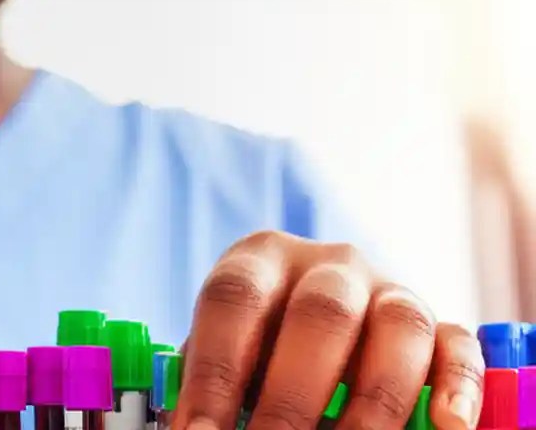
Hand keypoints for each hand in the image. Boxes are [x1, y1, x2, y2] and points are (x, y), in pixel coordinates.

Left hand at [175, 231, 483, 429]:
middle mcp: (330, 265)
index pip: (232, 299)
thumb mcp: (230, 351)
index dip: (213, 371)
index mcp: (260, 259)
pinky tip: (447, 427)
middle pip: (320, 313)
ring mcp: (391, 290)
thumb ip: (217, 383)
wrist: (318, 330)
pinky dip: (457, 388)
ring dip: (374, 402)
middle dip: (293, 395)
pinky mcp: (441, 327)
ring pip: (399, 327)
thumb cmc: (258, 346)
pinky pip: (458, 347)